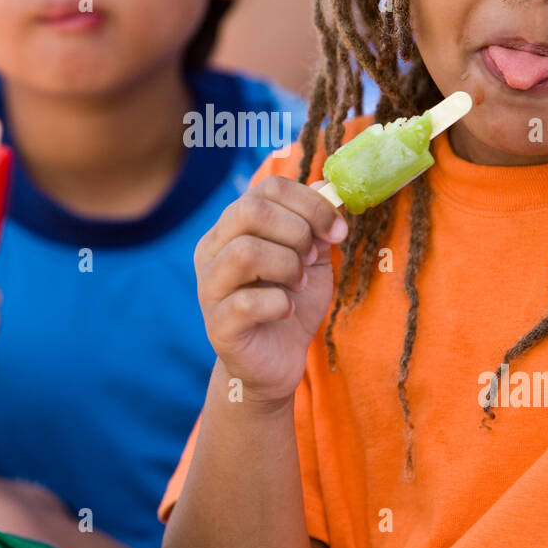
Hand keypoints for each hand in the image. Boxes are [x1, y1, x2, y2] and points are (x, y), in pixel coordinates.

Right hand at [195, 175, 348, 406]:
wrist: (277, 361)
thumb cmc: (291, 302)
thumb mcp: (311, 257)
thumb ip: (314, 222)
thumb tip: (326, 186)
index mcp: (233, 227)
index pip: (266, 189)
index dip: (309, 203)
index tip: (337, 231)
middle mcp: (212, 250)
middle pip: (249, 211)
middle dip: (297, 231)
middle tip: (312, 257)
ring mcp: (210, 288)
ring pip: (244, 252)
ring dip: (286, 265)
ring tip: (298, 283)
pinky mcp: (217, 325)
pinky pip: (246, 302)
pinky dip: (279, 303)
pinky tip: (287, 310)